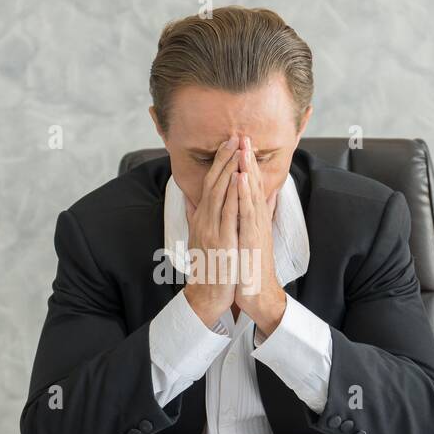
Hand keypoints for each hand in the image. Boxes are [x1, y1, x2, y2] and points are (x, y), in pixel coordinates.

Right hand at [183, 133, 240, 326]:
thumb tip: (193, 202)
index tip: (228, 144)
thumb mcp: (203, 239)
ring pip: (221, 193)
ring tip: (238, 148)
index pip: (210, 184)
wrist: (207, 297)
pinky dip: (233, 193)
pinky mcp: (221, 241)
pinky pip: (229, 213)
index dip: (219, 163)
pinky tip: (239, 178)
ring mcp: (212, 230)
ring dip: (230, 168)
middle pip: (214, 182)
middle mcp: (204, 220)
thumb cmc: (210, 269)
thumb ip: (199, 219)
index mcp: (202, 219)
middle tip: (234, 136)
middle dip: (225, 158)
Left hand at [235, 136, 285, 336]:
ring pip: (252, 195)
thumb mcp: (248, 239)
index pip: (250, 187)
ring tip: (244, 149)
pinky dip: (245, 195)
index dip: (246, 165)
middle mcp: (257, 222)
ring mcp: (256, 230)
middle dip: (249, 160)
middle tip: (244, 135)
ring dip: (249, 171)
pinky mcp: (253, 241)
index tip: (240, 144)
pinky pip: (248, 214)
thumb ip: (252, 219)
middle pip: (254, 185)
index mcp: (254, 220)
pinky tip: (242, 179)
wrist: (258, 296)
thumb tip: (256, 203)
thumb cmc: (250, 269)